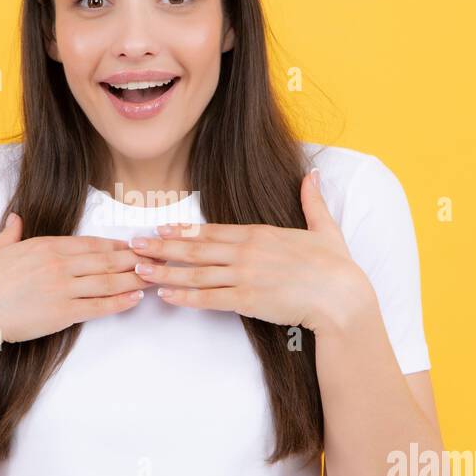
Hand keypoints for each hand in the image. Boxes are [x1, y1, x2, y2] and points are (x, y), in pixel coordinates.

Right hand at [0, 212, 159, 348]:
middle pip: (105, 259)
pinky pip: (99, 306)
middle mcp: (57, 264)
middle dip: (134, 258)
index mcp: (43, 245)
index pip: (89, 242)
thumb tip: (15, 218)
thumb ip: (8, 234)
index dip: (115, 244)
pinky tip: (135, 298)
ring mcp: (61, 288)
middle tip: (156, 257)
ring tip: (154, 277)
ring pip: (108, 281)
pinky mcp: (62, 313)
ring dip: (134, 278)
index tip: (132, 245)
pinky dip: (120, 301)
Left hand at [126, 169, 375, 333]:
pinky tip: (165, 293)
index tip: (162, 227)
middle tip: (133, 244)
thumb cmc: (336, 265)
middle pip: (195, 248)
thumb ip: (313, 201)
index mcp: (260, 233)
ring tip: (138, 268)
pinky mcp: (247, 300)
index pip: (213, 229)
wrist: (342, 296)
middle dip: (161, 246)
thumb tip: (313, 174)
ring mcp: (245, 276)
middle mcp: (246, 252)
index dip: (184, 229)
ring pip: (196, 272)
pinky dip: (185, 295)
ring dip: (164, 270)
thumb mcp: (324, 227)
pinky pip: (209, 298)